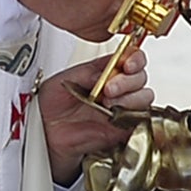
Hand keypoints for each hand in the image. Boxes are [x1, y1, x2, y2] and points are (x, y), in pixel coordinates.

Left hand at [40, 50, 153, 183]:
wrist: (45, 132)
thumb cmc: (52, 105)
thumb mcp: (64, 80)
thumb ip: (88, 73)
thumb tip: (106, 71)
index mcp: (105, 71)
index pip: (131, 58)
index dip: (134, 59)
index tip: (127, 64)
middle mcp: (116, 89)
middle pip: (141, 77)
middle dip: (128, 81)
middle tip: (109, 89)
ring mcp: (121, 108)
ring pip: (145, 98)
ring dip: (131, 99)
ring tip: (109, 105)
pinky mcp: (122, 129)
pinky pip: (141, 123)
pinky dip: (136, 118)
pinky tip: (120, 117)